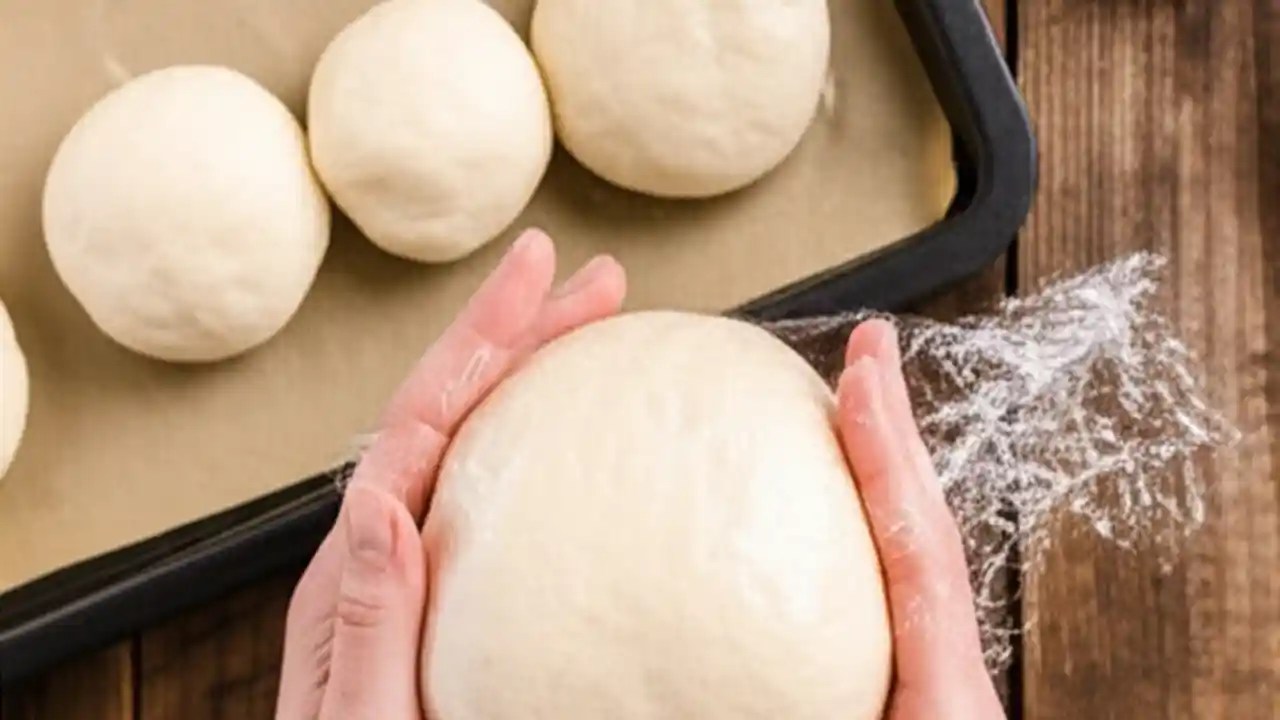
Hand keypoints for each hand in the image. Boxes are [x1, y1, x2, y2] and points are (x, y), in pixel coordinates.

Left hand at [275, 229, 626, 719]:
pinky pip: (497, 494)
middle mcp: (386, 549)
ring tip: (596, 330)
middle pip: (452, 409)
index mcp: (360, 568)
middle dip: (520, 333)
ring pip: (476, 441)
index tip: (535, 274)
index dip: (477, 339)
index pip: (420, 425)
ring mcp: (421, 564)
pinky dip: (538, 443)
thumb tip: (377, 496)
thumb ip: (370, 617)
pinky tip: (584, 437)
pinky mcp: (456, 589)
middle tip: (600, 284)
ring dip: (531, 374)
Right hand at [836, 319, 1003, 719]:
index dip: (885, 460)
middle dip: (896, 428)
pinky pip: (899, 584)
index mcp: (944, 694)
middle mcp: (949, 672)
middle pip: (925, 527)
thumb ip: (831, 701)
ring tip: (858, 398)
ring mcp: (939, 676)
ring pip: (917, 548)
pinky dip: (874, 523)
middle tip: (871, 346)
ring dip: (887, 464)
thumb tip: (714, 684)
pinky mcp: (920, 687)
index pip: (916, 554)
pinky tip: (844, 500)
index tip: (861, 383)